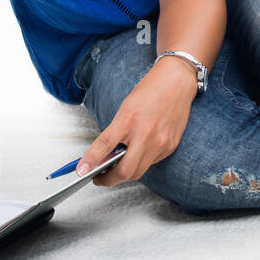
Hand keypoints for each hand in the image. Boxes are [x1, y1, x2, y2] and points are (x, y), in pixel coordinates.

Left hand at [77, 55, 198, 186]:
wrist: (177, 81)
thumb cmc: (150, 90)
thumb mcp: (126, 108)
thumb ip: (115, 132)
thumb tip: (103, 155)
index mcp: (129, 119)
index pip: (105, 145)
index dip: (91, 160)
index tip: (82, 171)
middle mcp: (146, 133)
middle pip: (125, 171)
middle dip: (109, 179)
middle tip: (99, 177)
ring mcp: (161, 142)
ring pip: (139, 172)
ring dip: (124, 174)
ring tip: (115, 169)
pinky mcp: (171, 146)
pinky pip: (151, 163)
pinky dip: (141, 163)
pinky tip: (136, 155)